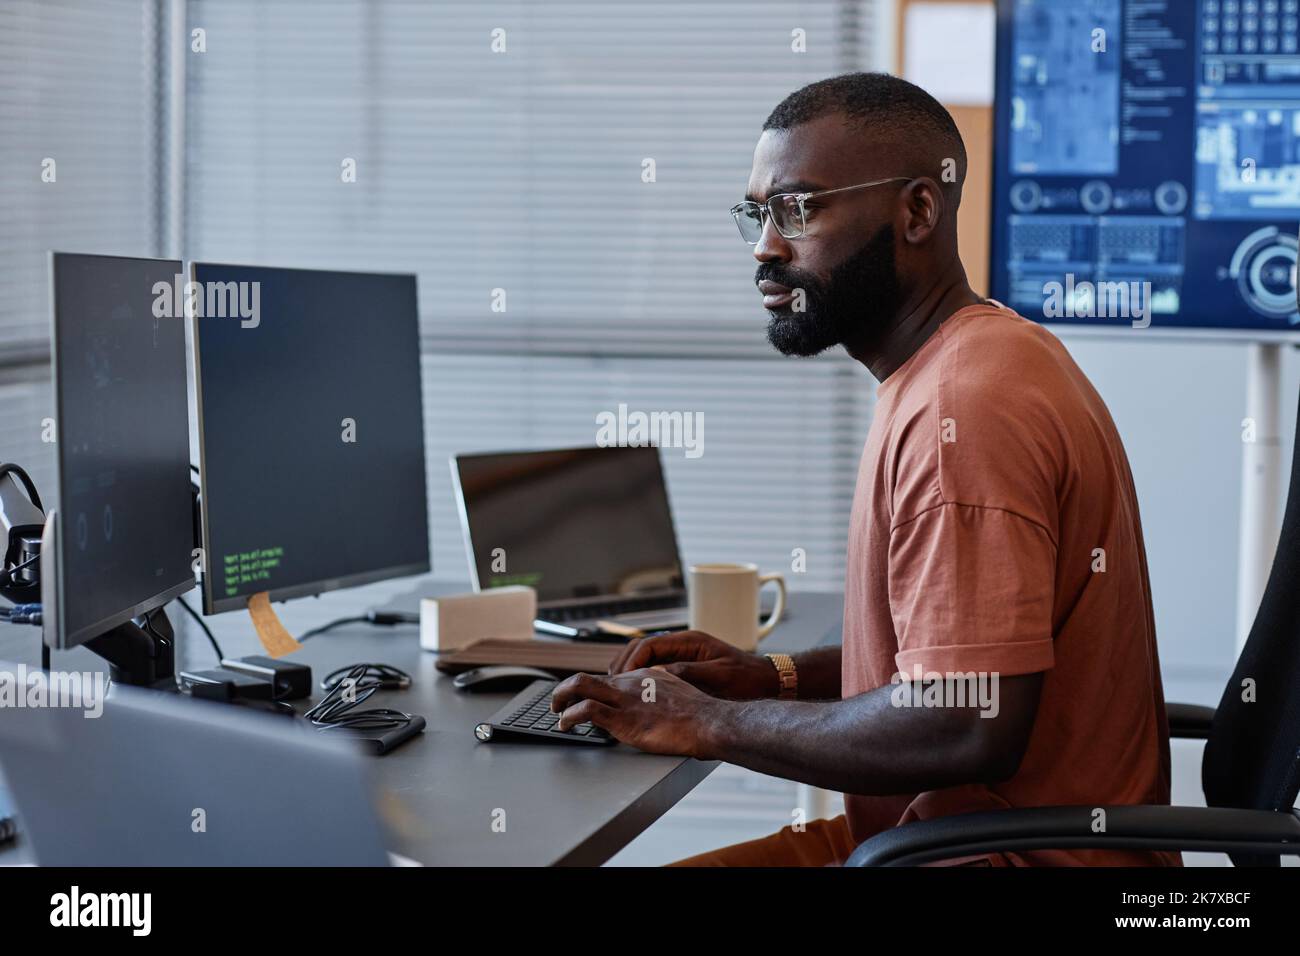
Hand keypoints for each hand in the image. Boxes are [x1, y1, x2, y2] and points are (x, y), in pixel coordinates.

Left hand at [550, 667, 726, 757]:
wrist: (708, 722)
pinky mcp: (622, 719)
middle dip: (565, 689)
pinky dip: (569, 717)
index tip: (585, 698)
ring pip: (579, 687)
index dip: (592, 689)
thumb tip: (658, 704)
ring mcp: (624, 700)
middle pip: (586, 677)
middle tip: (558, 702)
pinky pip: (585, 711)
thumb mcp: (681, 693)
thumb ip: (664, 693)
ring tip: (555, 712)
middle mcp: (630, 683)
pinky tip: (565, 725)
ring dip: (560, 699)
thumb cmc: (701, 714)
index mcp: (644, 677)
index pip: (609, 677)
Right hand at [608, 630, 778, 699]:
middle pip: (642, 648)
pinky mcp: (685, 668)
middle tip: (611, 685)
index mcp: (690, 641)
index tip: (621, 679)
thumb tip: (659, 674)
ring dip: (631, 671)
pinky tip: (637, 693)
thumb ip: (688, 673)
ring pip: (646, 658)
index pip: (649, 644)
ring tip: (618, 689)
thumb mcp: (718, 677)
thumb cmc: (747, 679)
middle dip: (624, 665)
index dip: (631, 661)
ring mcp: (684, 655)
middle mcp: (684, 644)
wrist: (768, 682)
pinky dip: (642, 678)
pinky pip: (656, 669)